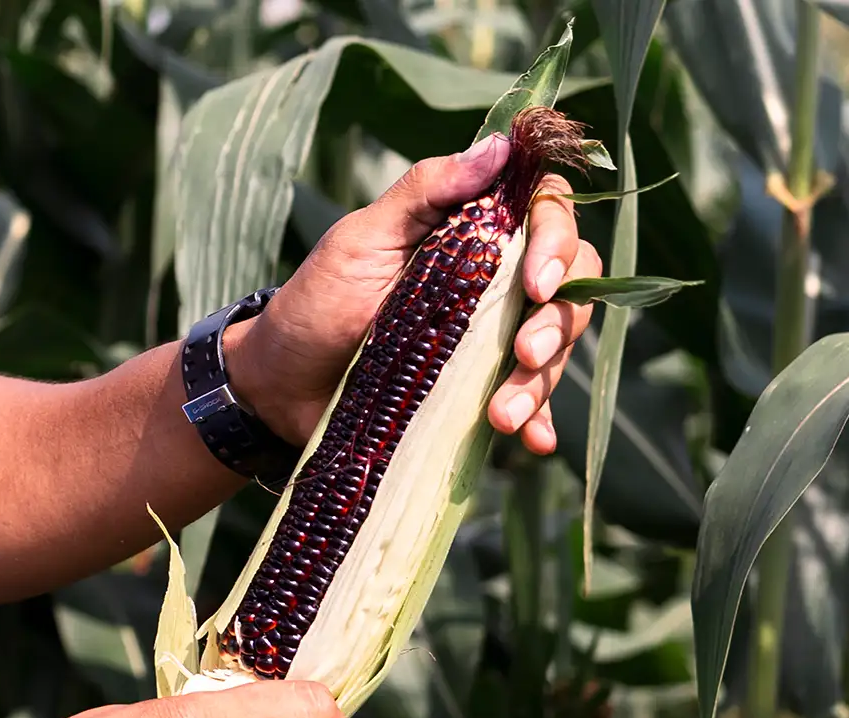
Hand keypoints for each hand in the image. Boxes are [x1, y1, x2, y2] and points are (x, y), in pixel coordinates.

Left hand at [228, 131, 603, 455]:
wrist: (281, 386)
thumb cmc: (316, 302)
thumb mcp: (362, 239)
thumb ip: (426, 191)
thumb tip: (499, 145)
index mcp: (472, 234)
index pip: (545, 216)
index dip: (557, 241)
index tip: (536, 281)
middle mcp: (493, 284)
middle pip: (568, 287)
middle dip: (557, 323)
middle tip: (523, 353)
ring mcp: (490, 342)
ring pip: (554, 350)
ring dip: (540, 383)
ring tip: (501, 415)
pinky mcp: (479, 393)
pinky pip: (530, 407)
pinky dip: (539, 422)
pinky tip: (535, 441)